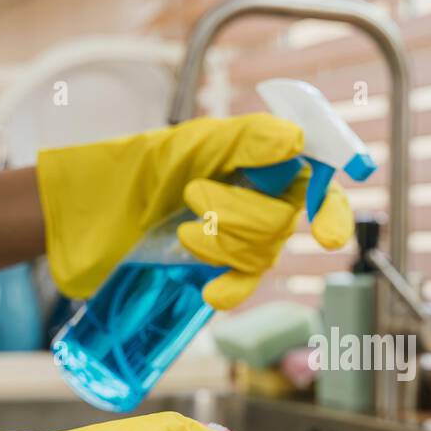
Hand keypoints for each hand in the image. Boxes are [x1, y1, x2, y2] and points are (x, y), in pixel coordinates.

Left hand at [36, 114, 352, 307]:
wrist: (98, 210)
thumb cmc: (146, 166)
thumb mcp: (193, 143)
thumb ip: (247, 140)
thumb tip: (296, 143)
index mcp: (269, 164)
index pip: (320, 186)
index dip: (332, 210)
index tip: (327, 235)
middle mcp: (266, 201)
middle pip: (282, 224)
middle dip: (237, 214)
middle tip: (193, 195)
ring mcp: (246, 239)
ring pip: (260, 254)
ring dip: (217, 242)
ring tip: (181, 228)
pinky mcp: (224, 271)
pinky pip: (244, 285)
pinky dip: (231, 289)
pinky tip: (210, 291)